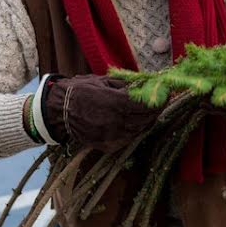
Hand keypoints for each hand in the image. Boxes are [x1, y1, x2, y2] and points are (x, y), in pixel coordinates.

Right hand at [40, 74, 162, 150]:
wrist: (59, 110)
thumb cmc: (81, 90)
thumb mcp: (104, 81)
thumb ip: (127, 85)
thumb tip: (147, 84)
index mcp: (115, 103)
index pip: (146, 105)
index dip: (159, 101)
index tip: (166, 95)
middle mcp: (115, 122)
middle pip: (145, 119)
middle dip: (155, 111)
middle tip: (160, 103)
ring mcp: (111, 136)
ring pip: (139, 130)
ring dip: (146, 121)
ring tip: (148, 112)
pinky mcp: (107, 145)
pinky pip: (128, 139)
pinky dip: (134, 131)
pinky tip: (134, 122)